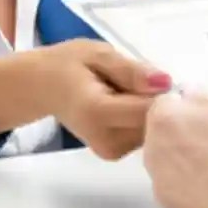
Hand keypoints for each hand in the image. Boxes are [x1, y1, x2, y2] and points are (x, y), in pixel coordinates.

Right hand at [39, 40, 172, 159]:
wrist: (41, 88)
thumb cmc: (68, 65)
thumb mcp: (98, 54)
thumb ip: (131, 70)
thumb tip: (165, 83)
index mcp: (98, 112)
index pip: (149, 109)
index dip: (161, 91)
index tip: (152, 76)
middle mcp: (105, 140)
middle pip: (153, 122)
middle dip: (153, 99)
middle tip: (133, 80)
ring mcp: (110, 151)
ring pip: (151, 129)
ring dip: (147, 108)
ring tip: (124, 92)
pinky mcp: (114, 154)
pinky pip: (143, 134)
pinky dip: (139, 118)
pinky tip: (124, 106)